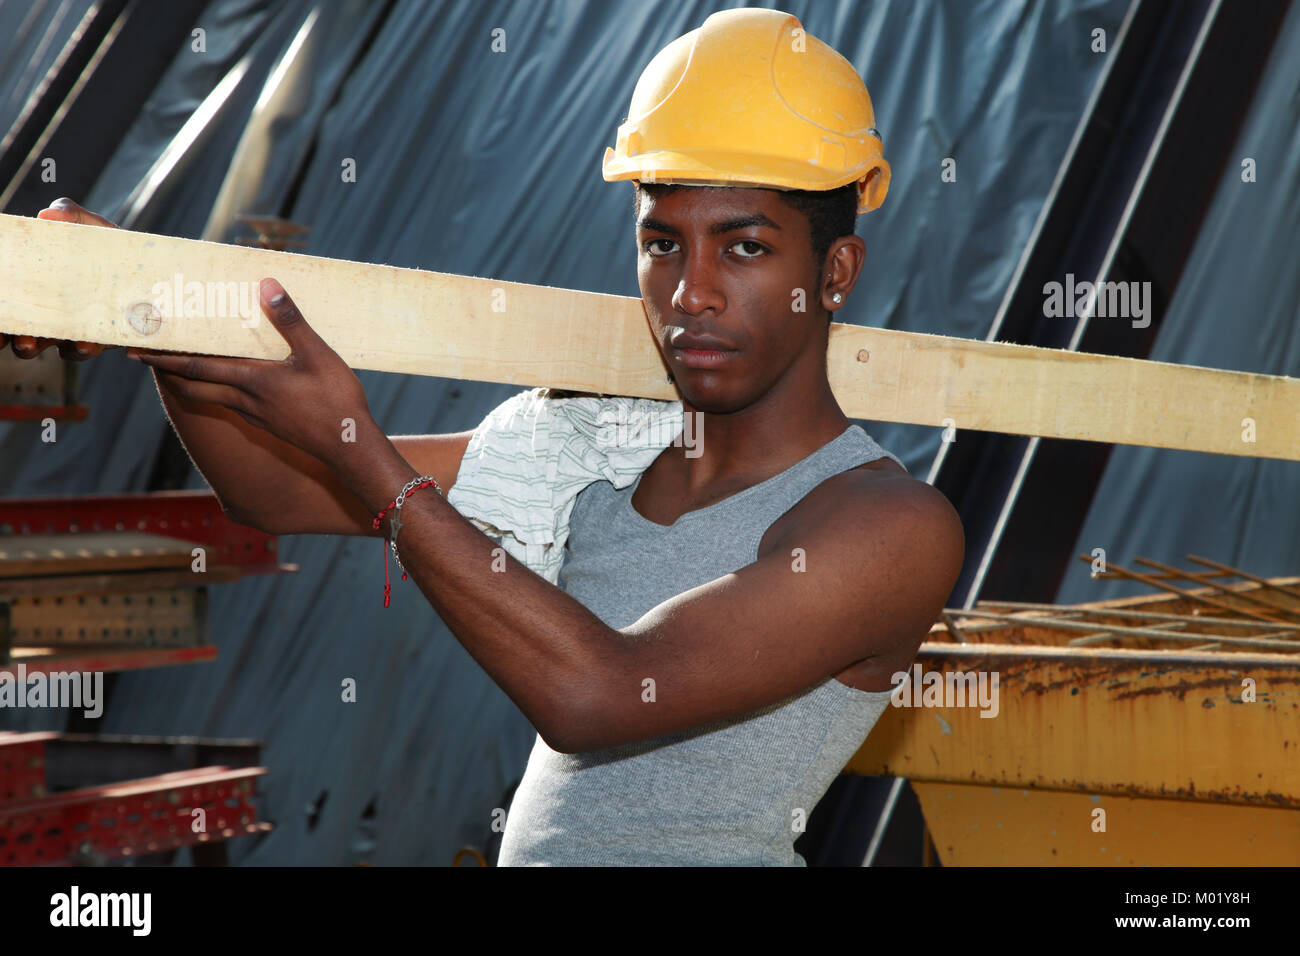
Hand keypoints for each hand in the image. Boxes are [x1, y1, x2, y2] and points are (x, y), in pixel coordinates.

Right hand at [2, 199, 119, 359]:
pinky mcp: (99, 339)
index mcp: (36, 283)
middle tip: (16, 338)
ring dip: (34, 346)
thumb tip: (47, 215)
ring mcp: (72, 328)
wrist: (153, 269)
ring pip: (46, 345)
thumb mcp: (90, 226)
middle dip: (13, 337)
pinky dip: (80, 349)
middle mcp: (48, 310)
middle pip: (18, 330)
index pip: (8, 301)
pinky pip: (82, 349)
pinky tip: (85, 344)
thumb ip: (70, 215)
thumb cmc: (109, 246)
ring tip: (32, 344)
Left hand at [127, 279, 375, 466]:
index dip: (164, 358)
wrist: (349, 446)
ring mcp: (256, 414)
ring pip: (209, 398)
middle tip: (143, 357)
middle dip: (166, 372)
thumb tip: (267, 285)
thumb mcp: (318, 355)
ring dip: (187, 383)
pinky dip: (215, 391)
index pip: (196, 368)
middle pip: (192, 387)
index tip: (137, 349)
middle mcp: (246, 400)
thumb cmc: (336, 402)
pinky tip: (226, 383)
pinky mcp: (268, 423)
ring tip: (176, 367)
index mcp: (253, 381)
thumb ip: (291, 321)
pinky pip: (230, 404)